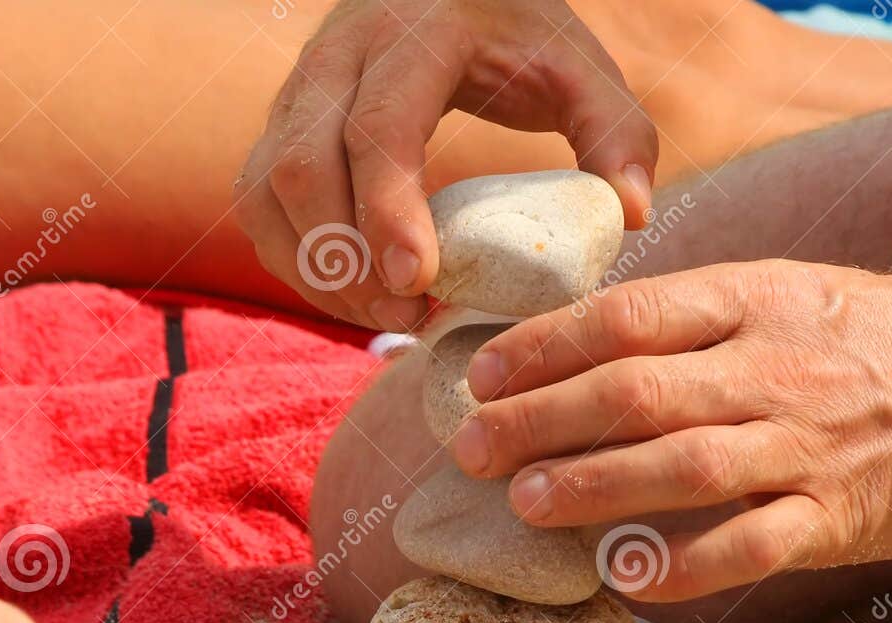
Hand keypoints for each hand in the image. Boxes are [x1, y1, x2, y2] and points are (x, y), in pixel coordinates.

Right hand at [235, 0, 655, 329]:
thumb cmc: (520, 36)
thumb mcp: (580, 69)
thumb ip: (618, 134)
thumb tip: (633, 215)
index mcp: (414, 34)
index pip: (378, 127)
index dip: (386, 211)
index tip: (417, 282)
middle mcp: (338, 55)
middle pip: (300, 166)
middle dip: (346, 260)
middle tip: (408, 320)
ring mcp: (296, 89)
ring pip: (265, 192)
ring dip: (317, 271)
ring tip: (385, 318)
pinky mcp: (278, 125)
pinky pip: (258, 207)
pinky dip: (298, 263)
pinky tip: (354, 297)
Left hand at [453, 262, 891, 599]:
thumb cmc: (886, 341)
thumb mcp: (795, 292)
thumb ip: (702, 317)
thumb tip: (590, 345)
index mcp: (758, 300)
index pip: (630, 317)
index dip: (545, 347)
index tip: (481, 373)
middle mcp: (777, 367)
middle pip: (638, 390)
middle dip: (542, 420)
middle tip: (471, 449)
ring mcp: (810, 446)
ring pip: (686, 465)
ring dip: (597, 485)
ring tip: (527, 503)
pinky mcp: (840, 518)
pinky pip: (752, 546)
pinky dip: (687, 564)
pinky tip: (627, 575)